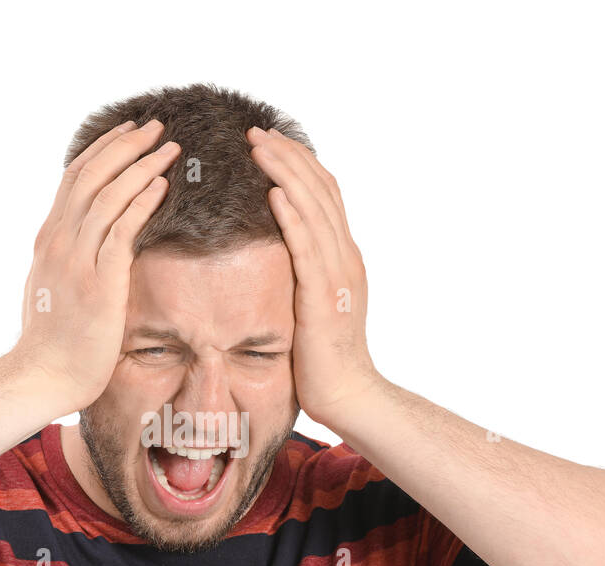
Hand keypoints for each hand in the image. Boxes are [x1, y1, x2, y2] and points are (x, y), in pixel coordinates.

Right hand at [13, 119, 180, 410]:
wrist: (40, 376)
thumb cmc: (52, 343)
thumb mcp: (52, 289)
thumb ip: (67, 262)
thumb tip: (83, 248)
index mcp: (49, 240)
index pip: (75, 179)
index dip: (103, 150)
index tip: (129, 133)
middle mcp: (58, 241)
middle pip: (92, 175)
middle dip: (126, 145)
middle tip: (157, 126)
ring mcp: (76, 260)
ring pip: (108, 195)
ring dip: (141, 165)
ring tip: (169, 147)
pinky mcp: (98, 283)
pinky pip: (121, 230)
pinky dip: (141, 201)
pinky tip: (161, 184)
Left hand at [246, 126, 382, 429]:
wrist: (347, 393)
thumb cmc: (322, 356)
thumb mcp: (312, 302)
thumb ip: (302, 272)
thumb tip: (277, 251)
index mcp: (343, 255)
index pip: (325, 195)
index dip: (300, 163)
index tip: (271, 141)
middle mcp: (345, 256)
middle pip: (320, 191)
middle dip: (288, 157)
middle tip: (257, 131)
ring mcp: (338, 274)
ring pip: (314, 210)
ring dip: (286, 174)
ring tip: (259, 148)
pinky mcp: (323, 296)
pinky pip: (307, 249)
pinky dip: (292, 218)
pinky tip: (273, 194)